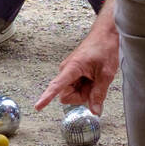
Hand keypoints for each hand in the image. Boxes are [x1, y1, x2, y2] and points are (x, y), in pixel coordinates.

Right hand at [33, 0, 119, 115]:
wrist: (106, 33)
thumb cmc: (105, 47)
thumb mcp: (106, 73)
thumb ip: (99, 93)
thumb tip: (95, 111)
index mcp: (72, 68)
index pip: (56, 86)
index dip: (47, 97)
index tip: (38, 106)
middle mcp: (67, 70)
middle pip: (67, 95)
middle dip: (81, 96)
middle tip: (96, 84)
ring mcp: (70, 71)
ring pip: (73, 93)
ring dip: (86, 91)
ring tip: (97, 77)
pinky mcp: (75, 72)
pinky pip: (77, 87)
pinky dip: (87, 87)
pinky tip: (95, 77)